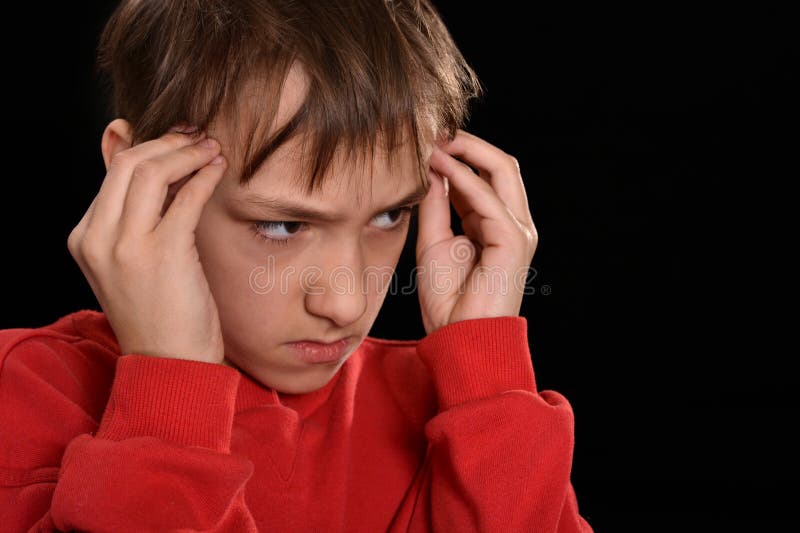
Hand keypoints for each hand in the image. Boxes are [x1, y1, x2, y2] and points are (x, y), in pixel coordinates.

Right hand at [67, 124, 227, 363]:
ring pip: (152, 171)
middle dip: (169, 142)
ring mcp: (125, 246)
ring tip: (213, 148)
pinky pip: (186, 198)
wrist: (169, 363)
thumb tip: (126, 148)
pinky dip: (205, 177)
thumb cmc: (159, 311)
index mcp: (85, 237)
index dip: (151, 147)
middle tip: (199, 136)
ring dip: (189, 153)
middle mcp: (96, 238)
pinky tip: (220, 170)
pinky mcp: (162, 254)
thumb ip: (130, 210)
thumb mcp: (131, 258)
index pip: (113, 172)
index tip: (180, 140)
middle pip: (129, 163)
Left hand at [416, 129, 537, 334]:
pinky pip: (489, 198)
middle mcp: (512, 223)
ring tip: (433, 142)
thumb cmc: (448, 301)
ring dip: (466, 151)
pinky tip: (438, 166)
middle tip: (432, 132)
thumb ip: (435, 206)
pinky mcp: (514, 241)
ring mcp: (518, 230)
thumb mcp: (434, 242)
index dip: (457, 154)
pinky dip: (464, 177)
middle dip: (467, 143)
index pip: (485, 174)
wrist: (460, 340)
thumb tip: (430, 169)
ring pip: (502, 170)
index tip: (424, 141)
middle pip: (500, 164)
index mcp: (495, 224)